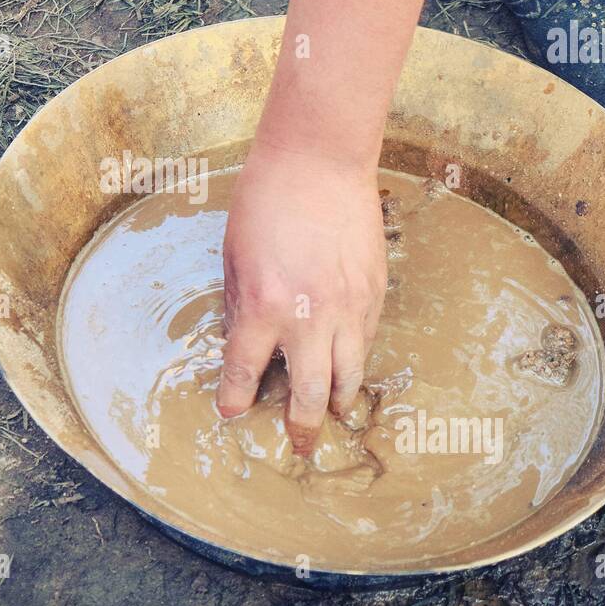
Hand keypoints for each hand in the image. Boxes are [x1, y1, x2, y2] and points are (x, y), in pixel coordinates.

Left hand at [216, 139, 387, 453]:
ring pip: (349, 376)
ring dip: (337, 401)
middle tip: (299, 445)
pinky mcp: (374, 293)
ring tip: (331, 413)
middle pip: (310, 396)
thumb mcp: (234, 258)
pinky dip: (354, 360)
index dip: (234, 399)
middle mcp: (309, 317)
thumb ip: (240, 308)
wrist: (319, 160)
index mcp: (264, 307)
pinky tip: (346, 364)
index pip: (244, 372)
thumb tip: (246, 347)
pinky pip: (366, 341)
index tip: (230, 411)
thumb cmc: (265, 201)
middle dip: (302, 429)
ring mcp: (348, 307)